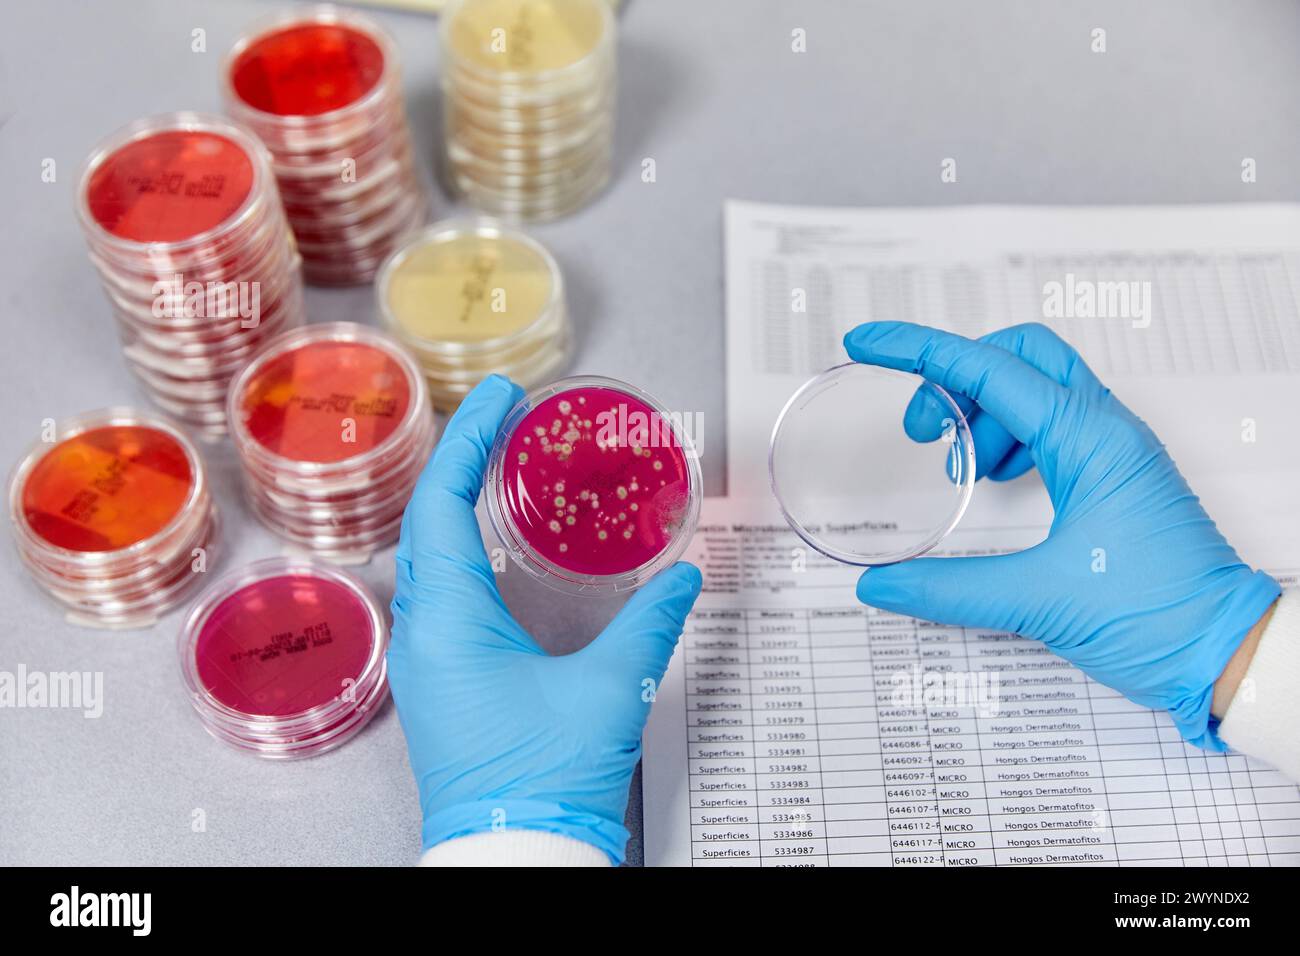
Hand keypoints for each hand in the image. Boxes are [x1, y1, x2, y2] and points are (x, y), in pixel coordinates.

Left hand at [387, 375, 701, 862]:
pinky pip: (439, 594)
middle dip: (460, 462)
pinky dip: (459, 550)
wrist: (515, 855)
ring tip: (494, 469)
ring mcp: (426, 662)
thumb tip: (683, 578)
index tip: (497, 402)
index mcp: (450, 625)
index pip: (440, 505)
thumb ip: (651, 624)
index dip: (466, 443)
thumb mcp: (611, 690)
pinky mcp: (442, 683)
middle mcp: (424, 636)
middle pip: (425, 523)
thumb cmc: (544, 783)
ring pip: (427, 558)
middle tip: (499, 421)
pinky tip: (492, 549)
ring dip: (455, 505)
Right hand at [844, 321, 1278, 748]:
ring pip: (1034, 389)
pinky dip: (1009, 440)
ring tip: (962, 473)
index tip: (868, 343)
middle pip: (1018, 355)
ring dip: (983, 415)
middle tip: (922, 432)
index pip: (989, 368)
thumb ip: (948, 590)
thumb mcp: (1039, 600)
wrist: (1225, 652)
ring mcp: (1112, 450)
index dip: (919, 350)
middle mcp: (1104, 431)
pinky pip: (1050, 427)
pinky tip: (996, 482)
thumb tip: (881, 585)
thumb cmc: (1158, 617)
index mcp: (1090, 440)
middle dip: (957, 377)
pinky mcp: (1112, 476)